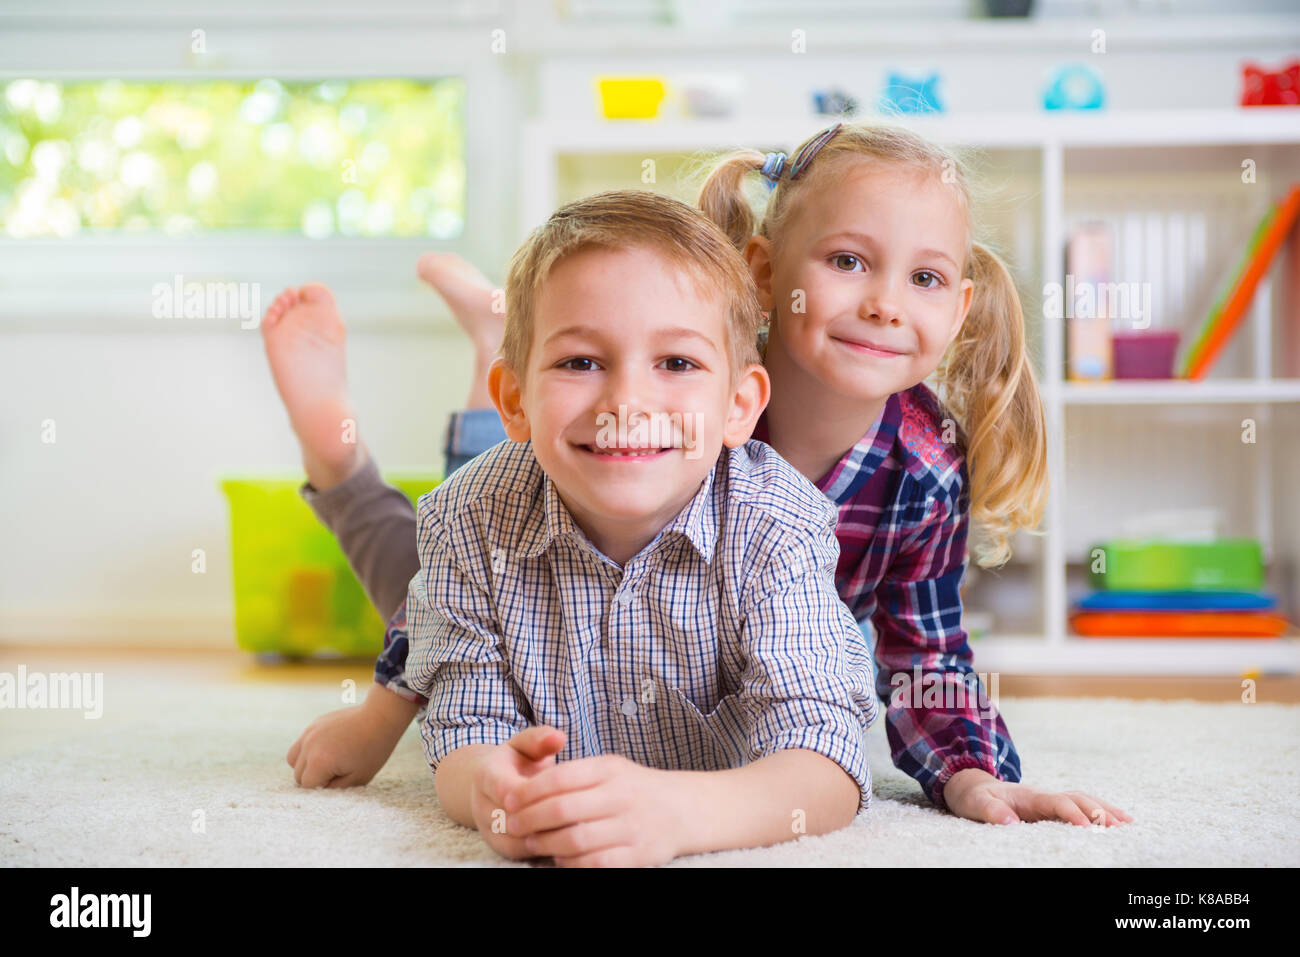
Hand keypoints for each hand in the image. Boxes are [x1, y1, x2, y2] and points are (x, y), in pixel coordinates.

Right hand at [286, 685, 415, 787]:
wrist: (380, 717)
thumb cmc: (372, 750)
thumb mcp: (358, 779)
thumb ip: (334, 789)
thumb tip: (318, 790)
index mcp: (320, 761)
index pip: (307, 786)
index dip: (323, 787)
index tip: (341, 779)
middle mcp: (309, 746)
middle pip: (298, 775)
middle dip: (314, 778)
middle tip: (338, 771)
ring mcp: (309, 733)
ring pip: (293, 759)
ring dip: (305, 766)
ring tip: (326, 763)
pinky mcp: (313, 725)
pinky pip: (300, 744)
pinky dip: (307, 751)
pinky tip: (327, 750)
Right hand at [469, 726, 566, 859]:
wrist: (495, 785)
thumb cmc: (517, 761)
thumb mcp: (526, 744)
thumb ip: (540, 739)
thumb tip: (559, 737)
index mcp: (486, 775)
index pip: (506, 790)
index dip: (534, 794)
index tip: (563, 791)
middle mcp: (480, 805)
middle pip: (510, 819)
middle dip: (543, 817)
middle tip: (576, 813)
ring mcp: (487, 829)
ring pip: (515, 840)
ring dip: (544, 835)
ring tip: (573, 827)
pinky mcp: (497, 847)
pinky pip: (518, 853)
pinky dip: (541, 849)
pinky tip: (564, 839)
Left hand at [503, 753, 689, 866]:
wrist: (685, 809)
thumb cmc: (635, 788)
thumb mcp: (610, 768)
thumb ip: (575, 774)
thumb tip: (529, 789)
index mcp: (610, 769)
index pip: (559, 777)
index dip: (528, 790)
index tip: (509, 799)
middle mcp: (621, 796)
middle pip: (562, 810)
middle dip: (529, 819)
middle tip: (513, 825)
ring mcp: (631, 827)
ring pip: (575, 840)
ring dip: (546, 844)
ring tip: (533, 843)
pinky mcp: (639, 855)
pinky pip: (596, 864)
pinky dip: (572, 863)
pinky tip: (560, 858)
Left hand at [942, 768, 1132, 826]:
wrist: (972, 785)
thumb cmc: (974, 796)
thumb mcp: (975, 803)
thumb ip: (991, 811)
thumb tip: (1011, 823)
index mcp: (1029, 795)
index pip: (1057, 802)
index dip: (1072, 813)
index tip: (1086, 827)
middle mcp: (1044, 795)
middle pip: (1078, 798)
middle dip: (1099, 811)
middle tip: (1118, 828)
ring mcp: (1050, 799)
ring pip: (1084, 800)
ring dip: (1106, 810)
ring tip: (1128, 824)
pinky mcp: (1052, 806)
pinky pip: (1081, 805)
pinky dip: (1101, 811)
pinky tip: (1118, 820)